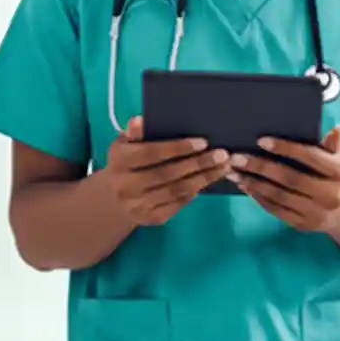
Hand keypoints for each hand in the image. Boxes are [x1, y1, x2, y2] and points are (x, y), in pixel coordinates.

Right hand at [104, 116, 231, 225]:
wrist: (116, 198)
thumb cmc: (127, 162)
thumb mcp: (125, 143)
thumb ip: (135, 133)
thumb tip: (139, 121)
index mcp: (119, 160)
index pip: (151, 153)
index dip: (177, 148)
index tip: (203, 142)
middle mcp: (125, 185)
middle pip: (167, 174)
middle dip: (198, 164)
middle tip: (222, 155)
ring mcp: (137, 205)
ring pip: (175, 191)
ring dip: (203, 179)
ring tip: (223, 168)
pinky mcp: (149, 219)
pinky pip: (176, 205)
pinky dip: (193, 192)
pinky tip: (208, 181)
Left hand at [230, 125, 339, 231]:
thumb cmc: (337, 175)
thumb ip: (334, 143)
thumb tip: (336, 128)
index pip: (311, 158)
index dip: (286, 149)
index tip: (261, 140)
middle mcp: (331, 194)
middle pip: (291, 178)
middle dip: (261, 167)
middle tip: (237, 158)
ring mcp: (317, 213)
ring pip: (280, 196)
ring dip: (254, 183)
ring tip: (234, 172)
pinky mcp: (304, 225)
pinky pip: (277, 210)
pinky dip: (259, 198)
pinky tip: (245, 186)